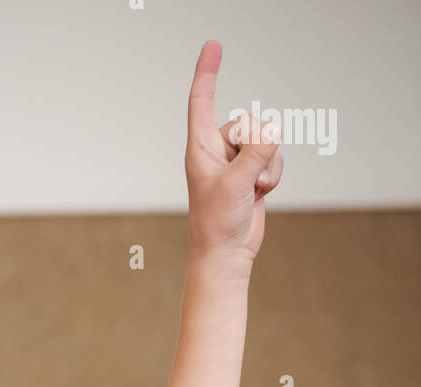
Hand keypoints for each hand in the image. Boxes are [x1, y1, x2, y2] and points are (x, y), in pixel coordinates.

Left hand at [185, 38, 283, 267]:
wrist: (227, 254)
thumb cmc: (218, 223)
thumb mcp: (236, 184)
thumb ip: (255, 152)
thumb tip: (272, 128)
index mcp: (200, 148)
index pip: (202, 102)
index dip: (207, 73)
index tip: (212, 45)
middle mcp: (217, 150)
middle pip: (247, 121)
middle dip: (256, 146)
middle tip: (247, 177)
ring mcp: (236, 161)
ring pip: (265, 139)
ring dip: (267, 164)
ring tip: (254, 189)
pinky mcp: (252, 172)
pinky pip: (274, 156)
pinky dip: (273, 173)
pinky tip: (262, 193)